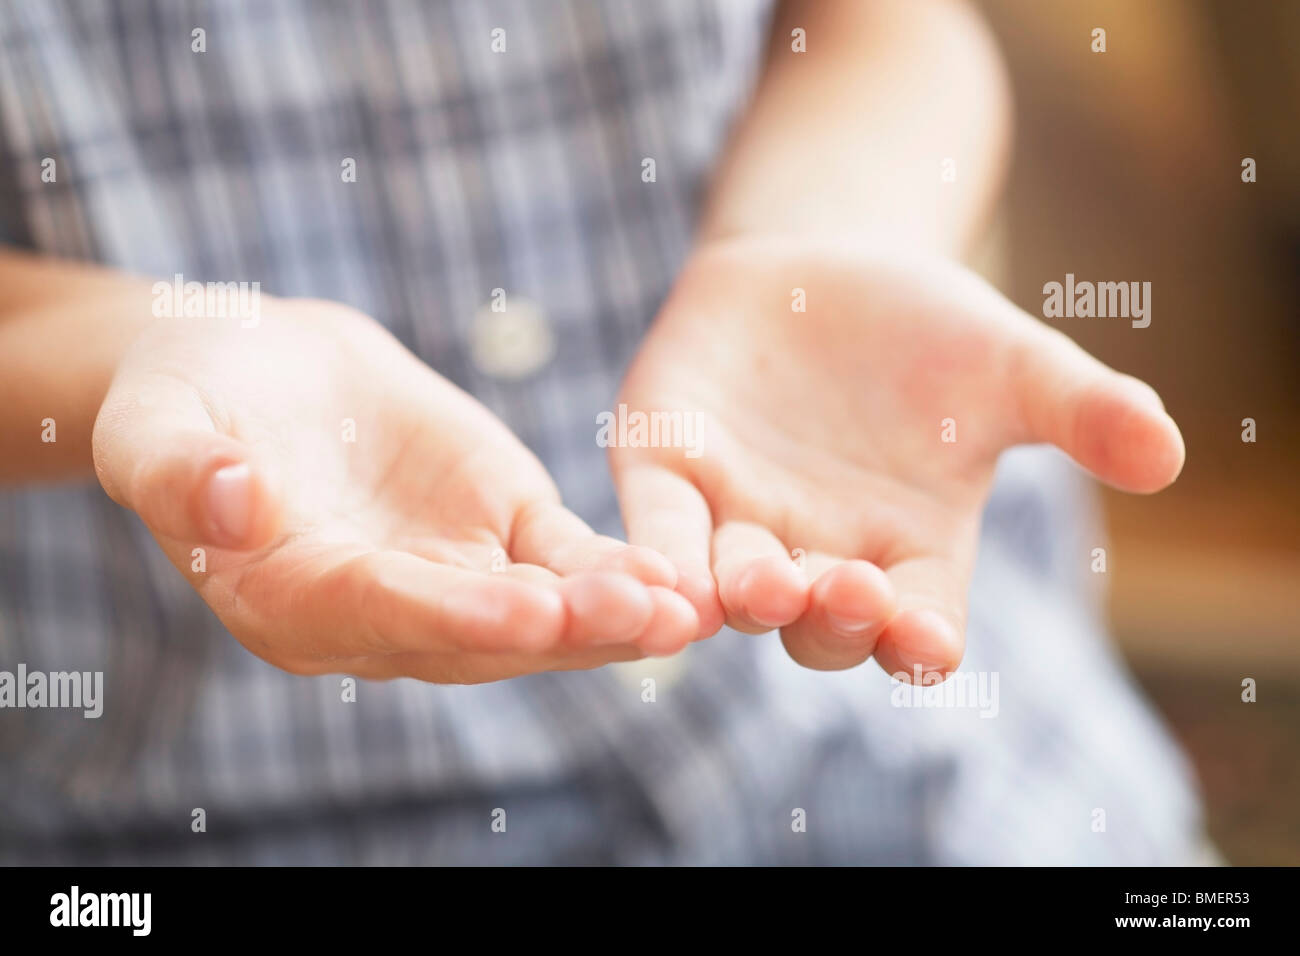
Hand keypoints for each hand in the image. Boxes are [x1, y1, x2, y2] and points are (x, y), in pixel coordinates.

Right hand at [93, 298, 696, 682]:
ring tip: (684, 612)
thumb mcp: (155, 424)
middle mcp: (378, 613)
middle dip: (562, 631)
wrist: (257, 367)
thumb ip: (176, 469)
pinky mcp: (502, 533)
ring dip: (609, 618)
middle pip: (476, 634)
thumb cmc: (187, 397)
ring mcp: (448, 576)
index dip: (455, 612)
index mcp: (288, 600)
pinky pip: (566, 562)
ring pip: (536, 612)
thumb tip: (226, 501)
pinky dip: (616, 571)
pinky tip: (678, 576)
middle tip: (644, 622)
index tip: (532, 610)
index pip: (377, 614)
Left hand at [610, 235, 1183, 678]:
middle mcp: (822, 558)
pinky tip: (653, 573)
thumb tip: (1169, 451)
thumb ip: (1081, 410)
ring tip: (751, 584)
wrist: (819, 266)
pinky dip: (654, 557)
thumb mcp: (1011, 362)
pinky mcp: (668, 477)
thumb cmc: (926, 329)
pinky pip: (656, 531)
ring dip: (740, 596)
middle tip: (837, 589)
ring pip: (734, 591)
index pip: (918, 626)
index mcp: (911, 554)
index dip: (919, 641)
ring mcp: (739, 524)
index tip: (927, 642)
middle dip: (830, 616)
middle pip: (822, 626)